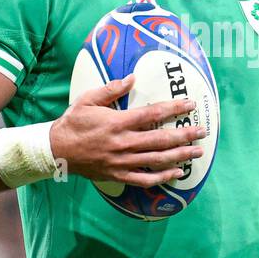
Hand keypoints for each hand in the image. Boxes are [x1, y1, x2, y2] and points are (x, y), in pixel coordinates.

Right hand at [50, 73, 207, 187]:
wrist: (56, 151)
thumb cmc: (73, 123)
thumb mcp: (88, 100)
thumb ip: (111, 89)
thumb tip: (132, 78)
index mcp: (118, 123)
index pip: (153, 114)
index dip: (174, 109)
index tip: (189, 105)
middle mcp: (124, 143)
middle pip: (161, 139)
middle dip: (184, 134)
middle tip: (202, 131)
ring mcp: (123, 161)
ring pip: (158, 159)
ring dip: (180, 155)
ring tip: (197, 151)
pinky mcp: (119, 175)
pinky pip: (145, 178)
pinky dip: (163, 177)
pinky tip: (177, 173)